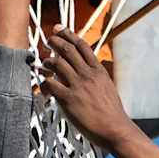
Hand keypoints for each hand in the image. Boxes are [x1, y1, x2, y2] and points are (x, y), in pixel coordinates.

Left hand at [40, 27, 136, 152]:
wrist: (115, 129)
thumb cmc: (111, 112)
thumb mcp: (107, 87)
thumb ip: (94, 77)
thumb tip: (83, 70)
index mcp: (98, 71)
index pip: (82, 46)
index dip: (68, 34)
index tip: (59, 28)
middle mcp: (88, 74)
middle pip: (67, 50)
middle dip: (54, 42)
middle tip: (47, 41)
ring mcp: (78, 86)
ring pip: (57, 63)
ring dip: (47, 61)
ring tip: (43, 63)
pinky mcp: (68, 99)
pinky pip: (51, 84)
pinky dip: (44, 82)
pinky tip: (44, 85)